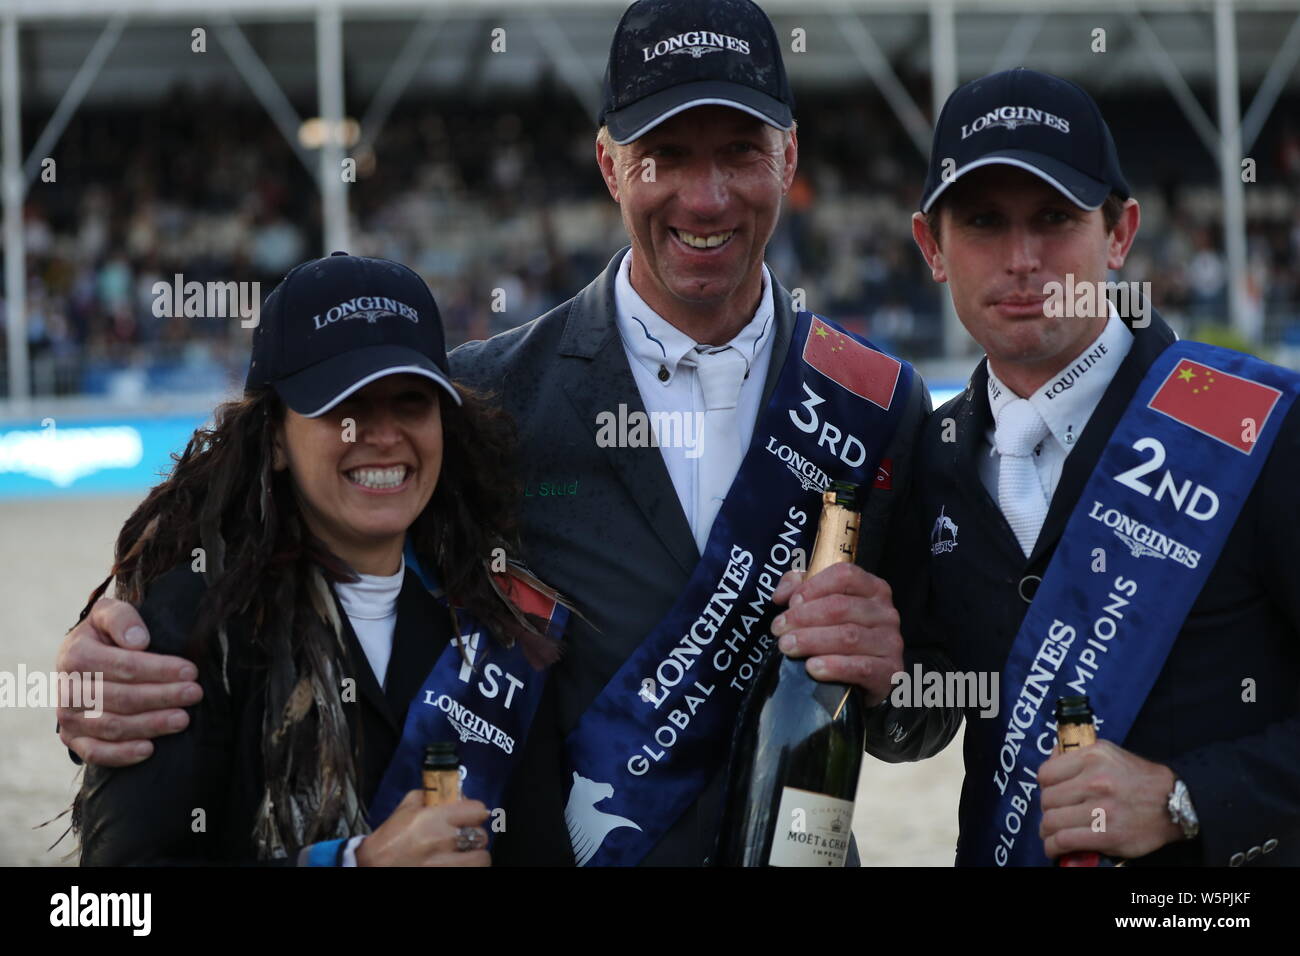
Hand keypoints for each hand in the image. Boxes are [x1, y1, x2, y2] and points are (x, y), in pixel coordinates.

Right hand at [56, 597, 202, 766]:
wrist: (81, 658)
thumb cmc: (105, 635)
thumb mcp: (108, 613)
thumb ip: (121, 618)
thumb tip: (139, 641)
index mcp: (75, 655)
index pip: (124, 666)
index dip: (160, 670)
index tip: (190, 671)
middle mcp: (67, 689)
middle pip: (122, 698)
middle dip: (163, 697)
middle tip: (195, 694)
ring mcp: (68, 717)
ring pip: (113, 726)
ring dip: (150, 725)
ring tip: (183, 719)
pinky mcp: (72, 738)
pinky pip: (95, 752)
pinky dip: (121, 754)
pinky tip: (149, 750)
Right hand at [356, 791, 490, 866]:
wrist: (372, 866)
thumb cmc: (389, 838)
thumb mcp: (405, 808)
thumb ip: (428, 796)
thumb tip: (452, 793)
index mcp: (434, 818)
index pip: (477, 810)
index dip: (476, 813)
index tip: (471, 817)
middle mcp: (443, 841)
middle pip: (482, 836)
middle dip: (475, 837)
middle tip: (465, 839)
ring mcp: (445, 864)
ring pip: (482, 859)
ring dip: (475, 856)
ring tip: (465, 855)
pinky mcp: (445, 875)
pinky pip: (471, 872)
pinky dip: (468, 867)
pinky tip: (458, 864)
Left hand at [770, 564, 902, 705]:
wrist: (867, 678)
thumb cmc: (842, 636)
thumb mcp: (824, 605)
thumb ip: (801, 588)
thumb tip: (781, 595)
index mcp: (873, 589)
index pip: (844, 575)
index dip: (813, 587)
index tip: (790, 603)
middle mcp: (886, 612)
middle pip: (841, 607)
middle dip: (803, 617)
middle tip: (779, 629)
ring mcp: (891, 642)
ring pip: (848, 636)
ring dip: (811, 640)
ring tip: (787, 647)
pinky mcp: (890, 671)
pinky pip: (861, 667)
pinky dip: (834, 667)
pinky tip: (812, 667)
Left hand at [1038, 740, 1183, 859]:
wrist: (1175, 802)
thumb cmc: (1139, 778)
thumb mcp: (1109, 753)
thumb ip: (1079, 753)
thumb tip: (1052, 754)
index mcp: (1092, 757)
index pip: (1045, 774)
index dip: (1045, 786)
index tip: (1051, 793)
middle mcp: (1094, 781)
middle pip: (1047, 799)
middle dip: (1047, 810)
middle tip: (1054, 815)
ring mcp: (1101, 809)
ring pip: (1051, 821)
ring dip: (1047, 830)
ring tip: (1051, 833)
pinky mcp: (1107, 835)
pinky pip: (1064, 841)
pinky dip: (1052, 847)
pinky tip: (1054, 847)